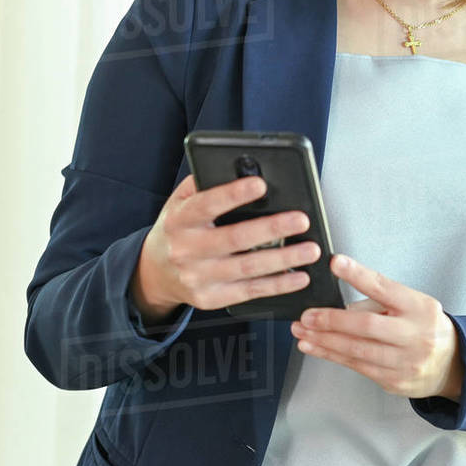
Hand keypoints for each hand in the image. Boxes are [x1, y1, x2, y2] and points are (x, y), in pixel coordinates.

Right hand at [130, 173, 320, 320]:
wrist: (156, 272)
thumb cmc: (177, 230)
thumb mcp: (179, 202)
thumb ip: (204, 185)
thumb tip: (240, 167)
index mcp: (179, 220)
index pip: (206, 204)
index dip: (233, 194)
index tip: (260, 185)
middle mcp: (186, 250)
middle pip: (233, 239)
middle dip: (271, 228)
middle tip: (300, 220)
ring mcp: (198, 277)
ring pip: (247, 268)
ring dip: (283, 259)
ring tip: (309, 250)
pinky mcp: (211, 299)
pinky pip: (250, 292)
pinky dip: (278, 285)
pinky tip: (298, 277)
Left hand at [290, 254, 464, 401]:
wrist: (452, 365)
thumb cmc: (423, 326)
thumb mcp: (411, 304)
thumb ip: (378, 301)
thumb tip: (337, 305)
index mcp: (419, 307)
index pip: (384, 287)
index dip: (358, 275)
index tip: (335, 263)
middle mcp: (414, 335)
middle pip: (367, 326)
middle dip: (331, 320)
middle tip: (307, 316)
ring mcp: (405, 361)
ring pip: (357, 351)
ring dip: (324, 341)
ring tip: (301, 332)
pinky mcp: (395, 381)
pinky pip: (357, 367)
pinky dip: (332, 356)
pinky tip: (314, 347)